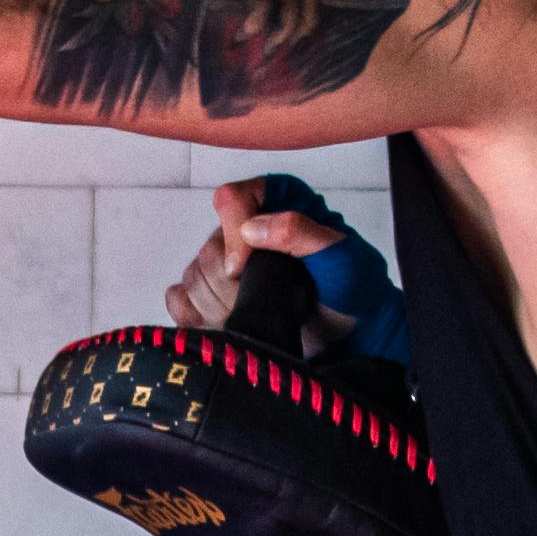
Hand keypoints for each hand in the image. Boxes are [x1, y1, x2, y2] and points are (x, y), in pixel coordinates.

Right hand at [168, 175, 402, 363]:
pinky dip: (198, 316)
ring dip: (222, 305)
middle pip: (209, 249)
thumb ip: (300, 232)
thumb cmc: (355, 290)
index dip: (231, 236)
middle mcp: (251, 227)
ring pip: (195, 277)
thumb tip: (250, 228)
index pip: (231, 200)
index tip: (243, 270)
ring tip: (260, 312)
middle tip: (269, 297)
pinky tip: (230, 321)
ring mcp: (232, 262)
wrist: (354, 335)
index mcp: (279, 202)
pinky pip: (181, 298)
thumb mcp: (341, 257)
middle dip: (235, 284)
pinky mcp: (217, 294)